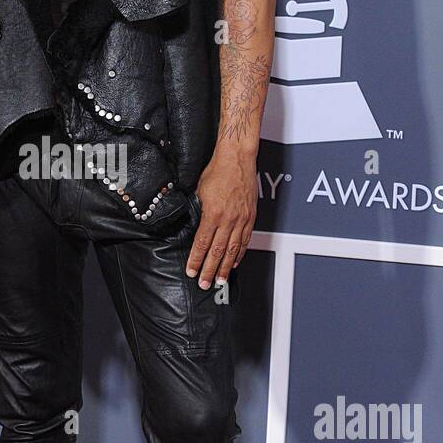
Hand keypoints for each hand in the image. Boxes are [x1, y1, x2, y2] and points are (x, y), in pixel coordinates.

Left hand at [185, 148, 256, 290]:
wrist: (237, 159)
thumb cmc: (217, 171)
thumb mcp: (199, 192)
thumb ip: (198, 211)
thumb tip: (193, 225)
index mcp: (213, 214)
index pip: (202, 244)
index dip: (196, 260)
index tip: (192, 271)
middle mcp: (229, 219)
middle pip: (217, 252)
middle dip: (210, 270)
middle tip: (204, 284)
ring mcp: (241, 219)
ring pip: (233, 250)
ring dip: (225, 267)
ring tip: (220, 280)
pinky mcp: (250, 217)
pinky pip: (245, 240)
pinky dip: (239, 253)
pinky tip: (235, 262)